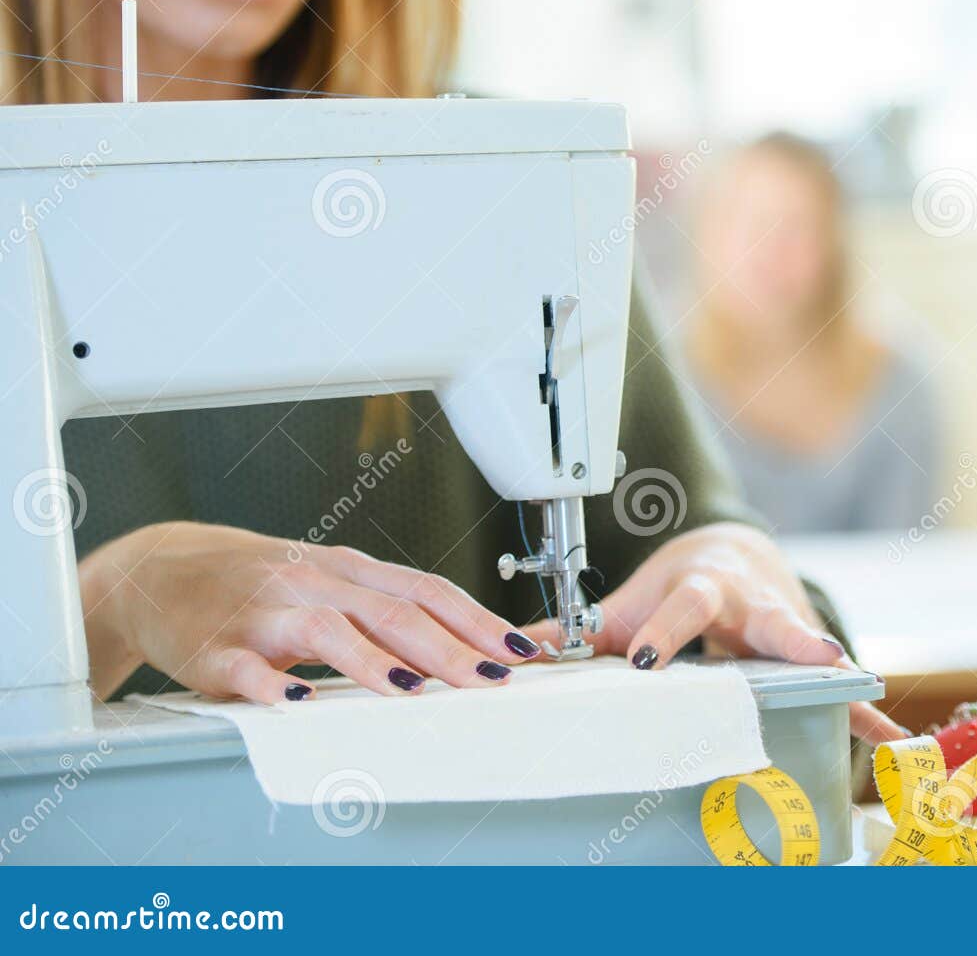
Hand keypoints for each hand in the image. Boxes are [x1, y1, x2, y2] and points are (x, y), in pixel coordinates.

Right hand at [80, 521, 539, 704]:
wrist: (159, 571)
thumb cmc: (261, 585)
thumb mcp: (331, 586)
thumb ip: (392, 613)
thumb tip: (469, 646)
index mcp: (350, 572)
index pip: (428, 590)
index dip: (478, 619)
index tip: (521, 649)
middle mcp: (314, 584)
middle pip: (391, 611)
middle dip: (448, 647)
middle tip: (490, 678)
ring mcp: (265, 613)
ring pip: (327, 629)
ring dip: (373, 661)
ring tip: (412, 690)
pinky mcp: (216, 647)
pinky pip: (248, 667)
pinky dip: (276, 684)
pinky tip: (299, 701)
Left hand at [519, 522, 904, 743]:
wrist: (736, 555)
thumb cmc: (678, 588)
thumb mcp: (630, 603)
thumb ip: (578, 632)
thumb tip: (514, 654)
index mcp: (701, 587)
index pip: (683, 608)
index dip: (666, 633)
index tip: (650, 663)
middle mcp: (750, 603)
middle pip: (766, 618)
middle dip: (786, 636)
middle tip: (812, 655)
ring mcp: (785, 626)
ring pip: (810, 645)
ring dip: (838, 672)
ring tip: (862, 687)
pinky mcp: (808, 656)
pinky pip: (840, 691)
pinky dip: (863, 719)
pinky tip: (894, 748)